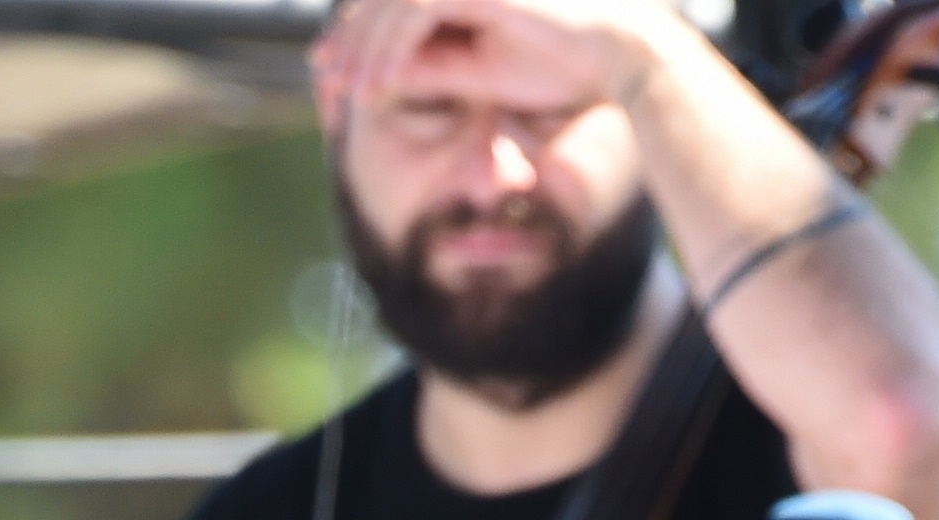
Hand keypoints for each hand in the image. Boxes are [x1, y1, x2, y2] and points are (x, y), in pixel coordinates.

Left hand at [316, 0, 668, 127]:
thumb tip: (380, 75)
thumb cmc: (555, 62)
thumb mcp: (476, 68)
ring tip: (350, 91)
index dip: (361, 30)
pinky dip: (392, 49)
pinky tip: (378, 84)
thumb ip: (431, 62)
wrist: (612, 54)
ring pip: (395, 0)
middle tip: (326, 76)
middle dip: (352, 36)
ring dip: (366, 47)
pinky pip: (418, 10)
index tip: (333, 67)